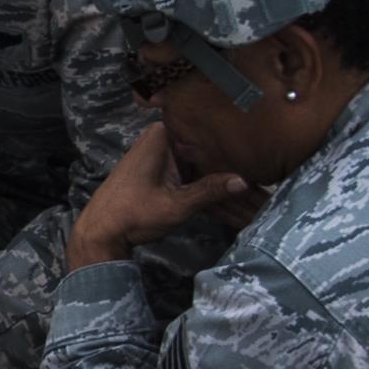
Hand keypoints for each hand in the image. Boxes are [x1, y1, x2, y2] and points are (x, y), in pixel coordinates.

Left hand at [65, 118, 253, 272]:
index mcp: (164, 136)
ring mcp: (167, 159)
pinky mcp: (167, 177)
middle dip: (239, 183)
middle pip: (211, 160)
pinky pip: (195, 185)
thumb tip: (244, 181)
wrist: (100, 232)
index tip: (266, 172)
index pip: (210, 142)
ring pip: (206, 175)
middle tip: (269, 199)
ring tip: (261, 209)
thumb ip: (210, 191)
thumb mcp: (176, 204)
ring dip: (229, 196)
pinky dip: (212, 200)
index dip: (240, 159)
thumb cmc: (130, 214)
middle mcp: (166, 141)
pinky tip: (239, 216)